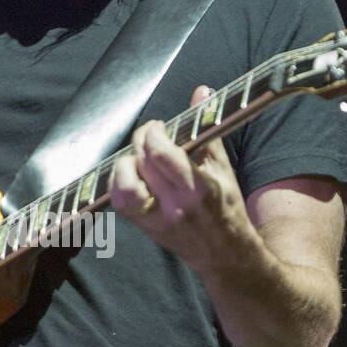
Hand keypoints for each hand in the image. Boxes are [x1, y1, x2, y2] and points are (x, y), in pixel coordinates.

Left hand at [110, 85, 251, 272]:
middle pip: (142, 163)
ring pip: (124, 186)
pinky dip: (119, 181)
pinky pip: (119, 201)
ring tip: (140, 157)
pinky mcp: (144, 228)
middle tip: (151, 134)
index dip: (154, 133)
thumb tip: (201, 92)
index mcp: (199, 190)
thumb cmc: (227, 208)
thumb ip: (207, 130)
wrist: (224, 254)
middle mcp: (176, 207)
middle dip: (142, 139)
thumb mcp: (223, 168)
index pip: (163, 154)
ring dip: (126, 163)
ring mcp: (157, 220)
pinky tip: (133, 173)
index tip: (160, 127)